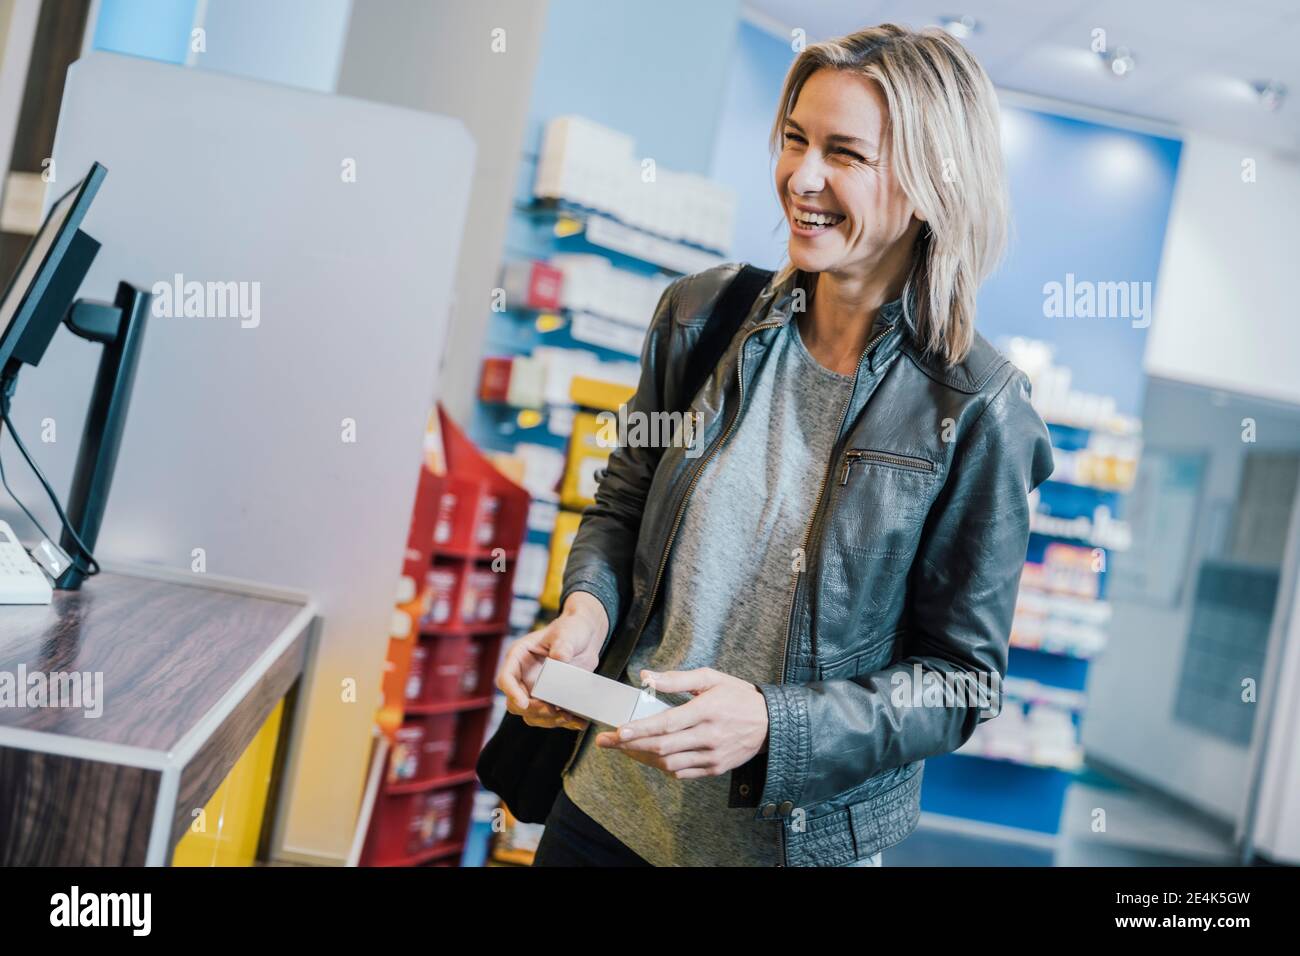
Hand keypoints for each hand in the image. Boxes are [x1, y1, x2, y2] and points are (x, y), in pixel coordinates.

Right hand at [496, 591, 607, 731]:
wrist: (587, 636)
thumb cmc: (571, 629)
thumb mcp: (567, 632)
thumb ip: (562, 644)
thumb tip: (559, 658)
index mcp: (519, 657)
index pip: (506, 679)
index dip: (512, 693)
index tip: (524, 703)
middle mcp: (524, 677)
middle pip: (516, 703)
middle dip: (533, 710)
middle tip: (553, 710)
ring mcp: (537, 690)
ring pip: (533, 715)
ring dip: (549, 720)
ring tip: (569, 717)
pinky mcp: (552, 699)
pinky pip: (552, 717)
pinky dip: (564, 722)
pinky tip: (579, 721)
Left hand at [595, 667, 768, 778]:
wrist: (771, 723)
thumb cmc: (737, 696)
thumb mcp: (711, 678)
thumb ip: (677, 679)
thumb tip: (646, 677)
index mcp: (707, 710)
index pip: (667, 723)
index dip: (641, 729)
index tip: (619, 731)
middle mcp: (709, 736)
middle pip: (662, 747)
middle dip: (630, 746)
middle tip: (606, 742)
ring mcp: (713, 756)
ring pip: (669, 763)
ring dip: (643, 757)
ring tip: (624, 749)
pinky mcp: (716, 768)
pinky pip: (682, 772)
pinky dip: (663, 766)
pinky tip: (650, 756)